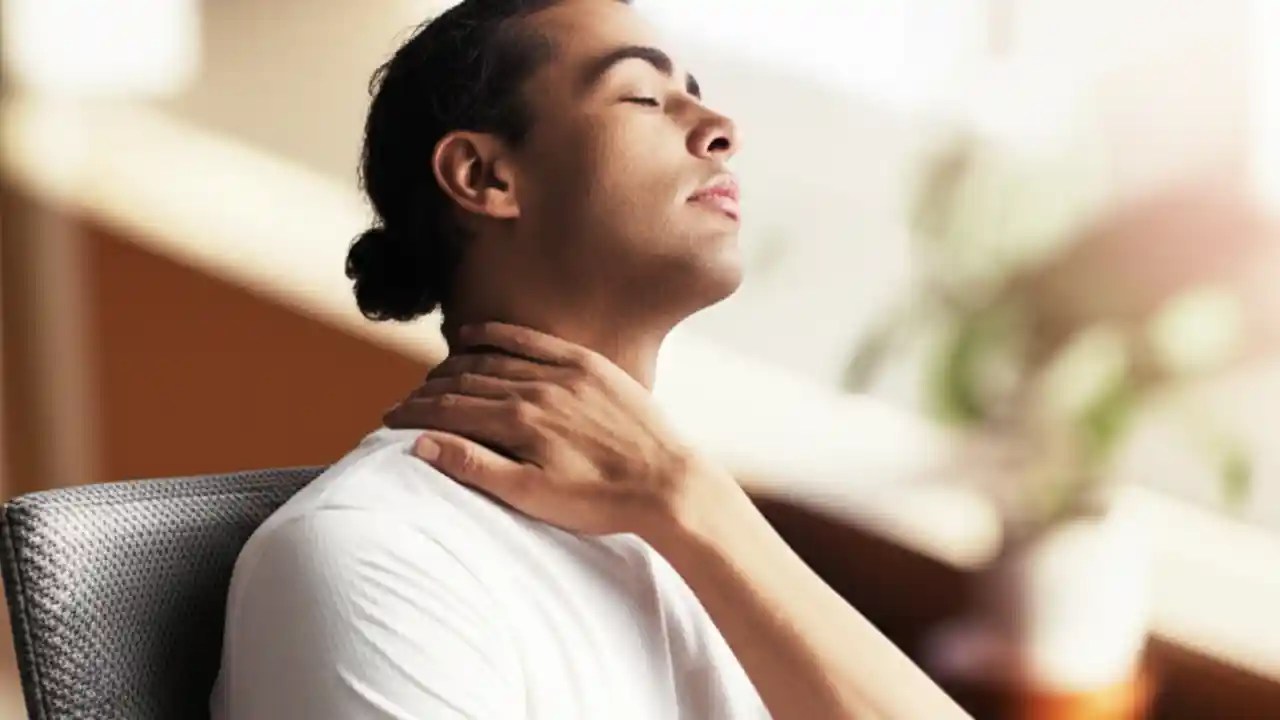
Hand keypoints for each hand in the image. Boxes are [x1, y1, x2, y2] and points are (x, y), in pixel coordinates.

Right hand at [382, 322, 733, 537]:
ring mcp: (564, 371)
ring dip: (454, 367)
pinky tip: (473, 336)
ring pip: (494, 359)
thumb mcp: (532, 496)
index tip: (388, 420)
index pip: (449, 410)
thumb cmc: (600, 501)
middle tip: (403, 403)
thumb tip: (421, 445)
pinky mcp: (589, 364)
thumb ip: (475, 466)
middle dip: (426, 392)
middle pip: (465, 381)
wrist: (669, 484)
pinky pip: (532, 340)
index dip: (413, 415)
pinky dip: (498, 336)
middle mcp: (536, 387)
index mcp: (519, 422)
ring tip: (431, 379)